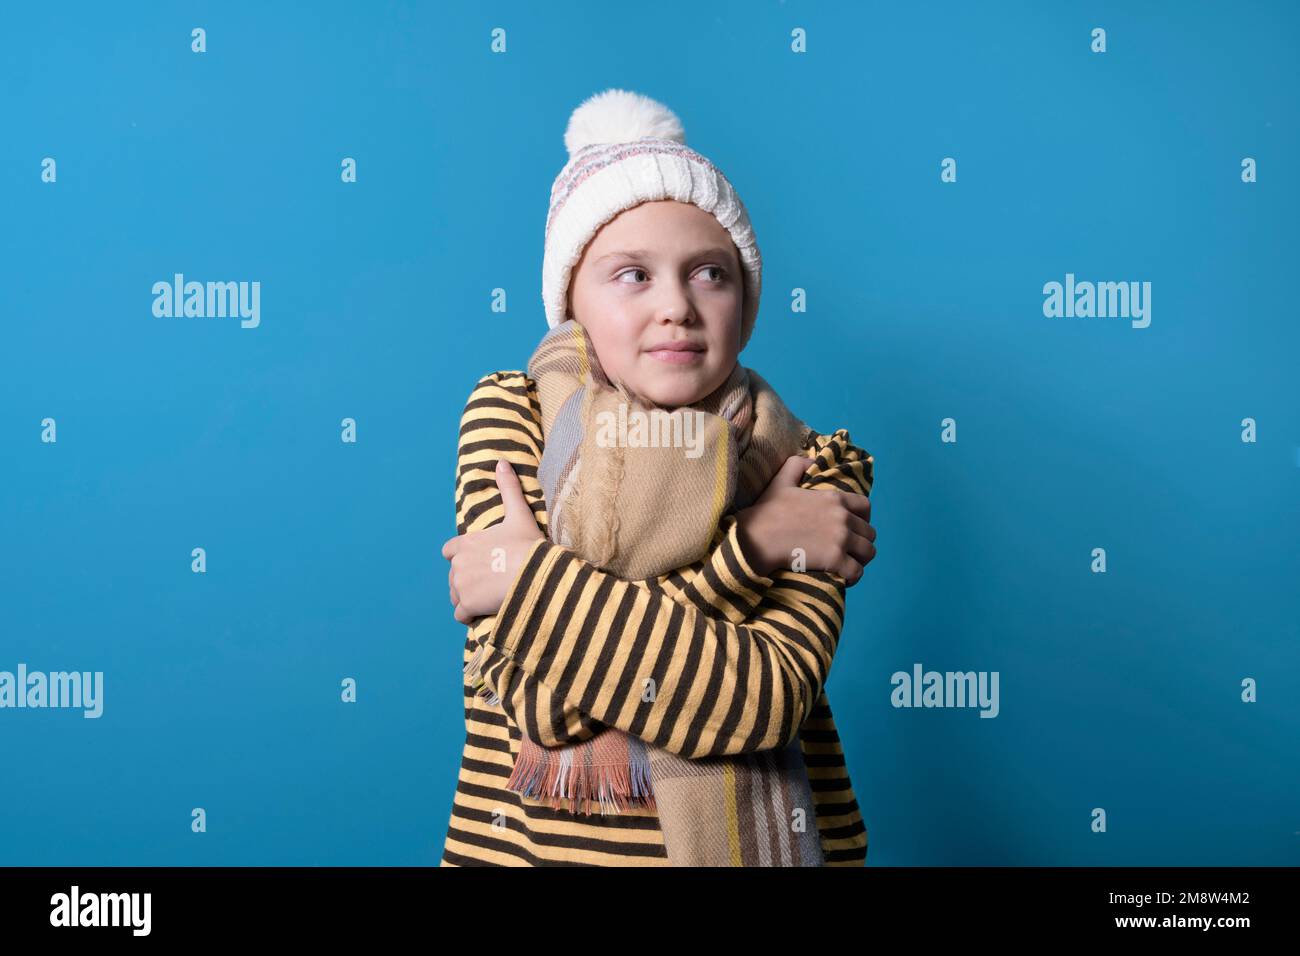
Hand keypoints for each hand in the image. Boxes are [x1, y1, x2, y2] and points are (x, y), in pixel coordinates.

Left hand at [441, 459, 544, 623]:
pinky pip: (460, 614)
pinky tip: (484, 612)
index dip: (462, 558)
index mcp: (466, 543)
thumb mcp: (518, 514)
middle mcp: (458, 564)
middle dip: (468, 581)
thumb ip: (508, 489)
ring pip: (456, 595)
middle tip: (491, 583)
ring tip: (490, 597)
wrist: (534, 574)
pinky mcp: (466, 605)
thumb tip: (501, 461)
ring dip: (468, 598)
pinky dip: (469, 615)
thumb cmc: (527, 545)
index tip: (479, 563)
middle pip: (454, 577)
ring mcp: (460, 585)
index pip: (449, 552)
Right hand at [734, 455, 875, 583]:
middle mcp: (843, 518)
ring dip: (860, 559)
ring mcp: (841, 539)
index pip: (866, 507)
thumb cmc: (767, 511)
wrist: (756, 538)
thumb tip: (809, 459)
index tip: (853, 528)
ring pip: (869, 552)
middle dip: (861, 541)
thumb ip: (797, 465)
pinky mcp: (835, 560)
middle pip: (869, 532)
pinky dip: (854, 576)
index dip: (863, 519)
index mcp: (834, 499)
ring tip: (848, 564)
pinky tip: (844, 578)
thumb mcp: (781, 480)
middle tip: (848, 550)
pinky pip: (857, 571)